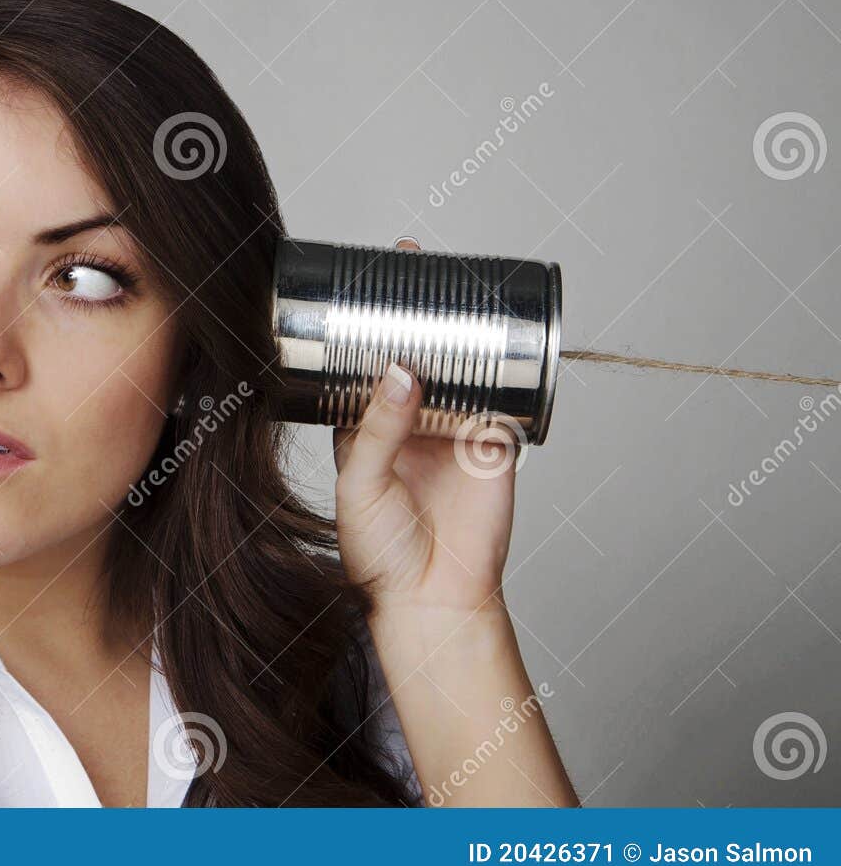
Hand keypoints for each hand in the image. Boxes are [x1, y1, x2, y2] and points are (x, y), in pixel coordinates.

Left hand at [331, 237, 521, 615]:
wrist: (433, 599)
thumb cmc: (379, 550)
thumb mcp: (360, 482)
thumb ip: (378, 427)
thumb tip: (401, 372)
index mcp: (364, 425)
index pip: (363, 362)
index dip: (364, 324)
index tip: (363, 281)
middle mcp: (409, 419)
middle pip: (415, 351)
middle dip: (416, 311)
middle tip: (417, 266)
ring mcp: (453, 426)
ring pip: (458, 366)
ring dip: (459, 329)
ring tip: (456, 287)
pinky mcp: (494, 441)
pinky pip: (501, 395)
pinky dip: (503, 366)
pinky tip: (499, 333)